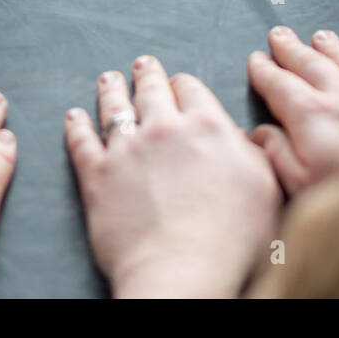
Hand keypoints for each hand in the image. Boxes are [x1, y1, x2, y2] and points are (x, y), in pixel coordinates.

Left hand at [64, 56, 279, 297]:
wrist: (182, 272)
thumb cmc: (231, 242)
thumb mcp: (265, 190)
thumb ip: (253, 156)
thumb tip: (243, 138)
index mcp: (208, 127)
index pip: (192, 89)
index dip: (184, 85)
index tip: (179, 84)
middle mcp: (164, 129)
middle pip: (151, 89)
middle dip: (147, 74)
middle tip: (142, 65)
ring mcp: (126, 150)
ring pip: (114, 107)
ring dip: (110, 89)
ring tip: (108, 79)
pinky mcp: (97, 176)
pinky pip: (81, 141)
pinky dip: (76, 126)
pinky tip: (73, 117)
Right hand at [247, 26, 338, 194]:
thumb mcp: (302, 186)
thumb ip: (278, 155)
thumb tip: (259, 134)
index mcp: (312, 116)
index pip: (280, 85)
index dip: (265, 71)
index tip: (256, 60)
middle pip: (312, 64)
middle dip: (292, 49)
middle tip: (279, 35)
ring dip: (332, 48)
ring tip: (319, 37)